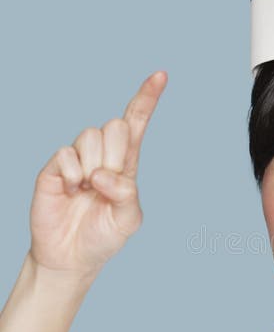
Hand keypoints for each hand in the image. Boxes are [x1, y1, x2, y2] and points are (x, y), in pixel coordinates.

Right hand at [29, 70, 167, 276]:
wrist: (70, 257)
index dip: (147, 98)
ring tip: (86, 190)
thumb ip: (126, 194)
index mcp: (125, 164)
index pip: (136, 123)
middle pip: (115, 126)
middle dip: (115, 155)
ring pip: (90, 136)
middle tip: (105, 184)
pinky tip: (70, 190)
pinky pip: (65, 154)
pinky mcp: (54, 168)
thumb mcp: (128, 219)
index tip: (161, 75)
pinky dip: (72, 175)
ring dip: (93, 167)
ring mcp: (77, 159)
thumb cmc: (103, 236)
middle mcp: (102, 155)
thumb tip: (102, 174)